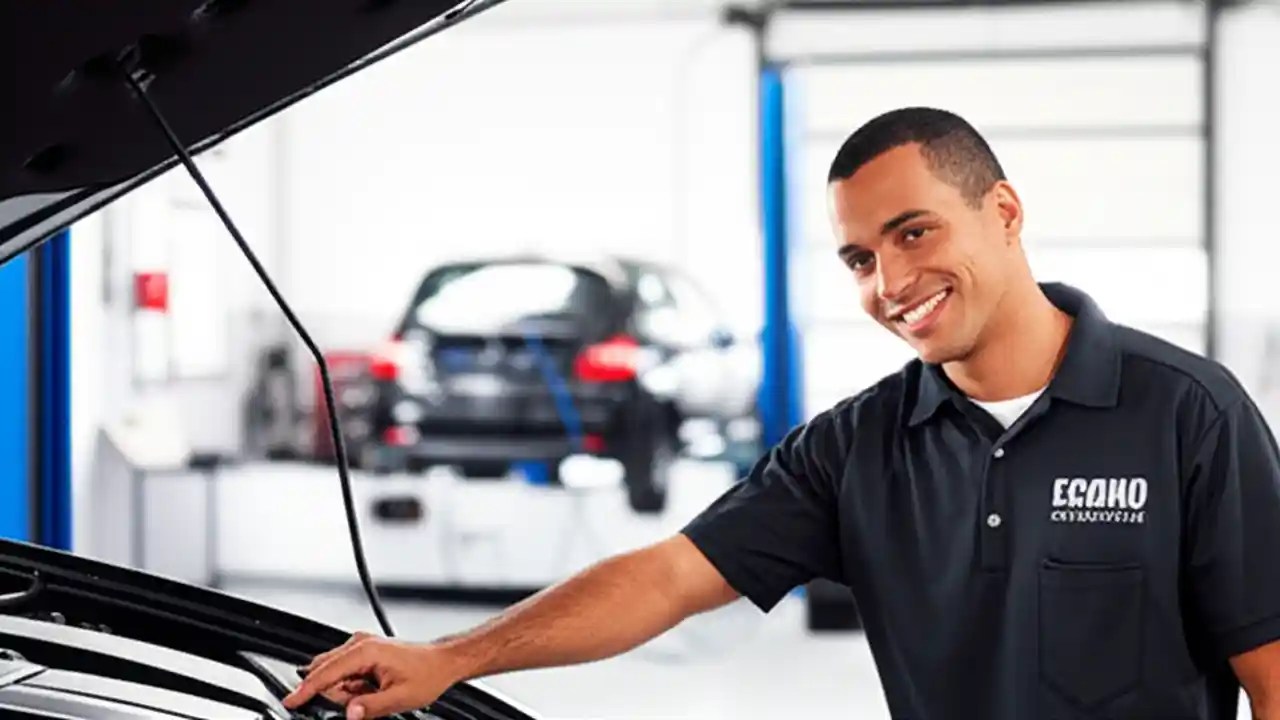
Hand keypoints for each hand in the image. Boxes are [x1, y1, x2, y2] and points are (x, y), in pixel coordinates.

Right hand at [283, 632, 460, 719]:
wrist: (441, 662)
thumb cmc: (427, 674)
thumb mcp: (399, 698)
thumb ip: (369, 707)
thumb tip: (349, 713)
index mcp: (366, 651)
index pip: (326, 672)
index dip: (306, 689)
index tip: (291, 701)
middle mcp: (361, 644)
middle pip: (327, 673)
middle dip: (336, 694)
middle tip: (361, 704)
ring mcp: (361, 646)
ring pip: (335, 674)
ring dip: (347, 691)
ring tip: (373, 695)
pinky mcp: (364, 652)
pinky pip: (345, 673)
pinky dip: (352, 686)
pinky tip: (372, 690)